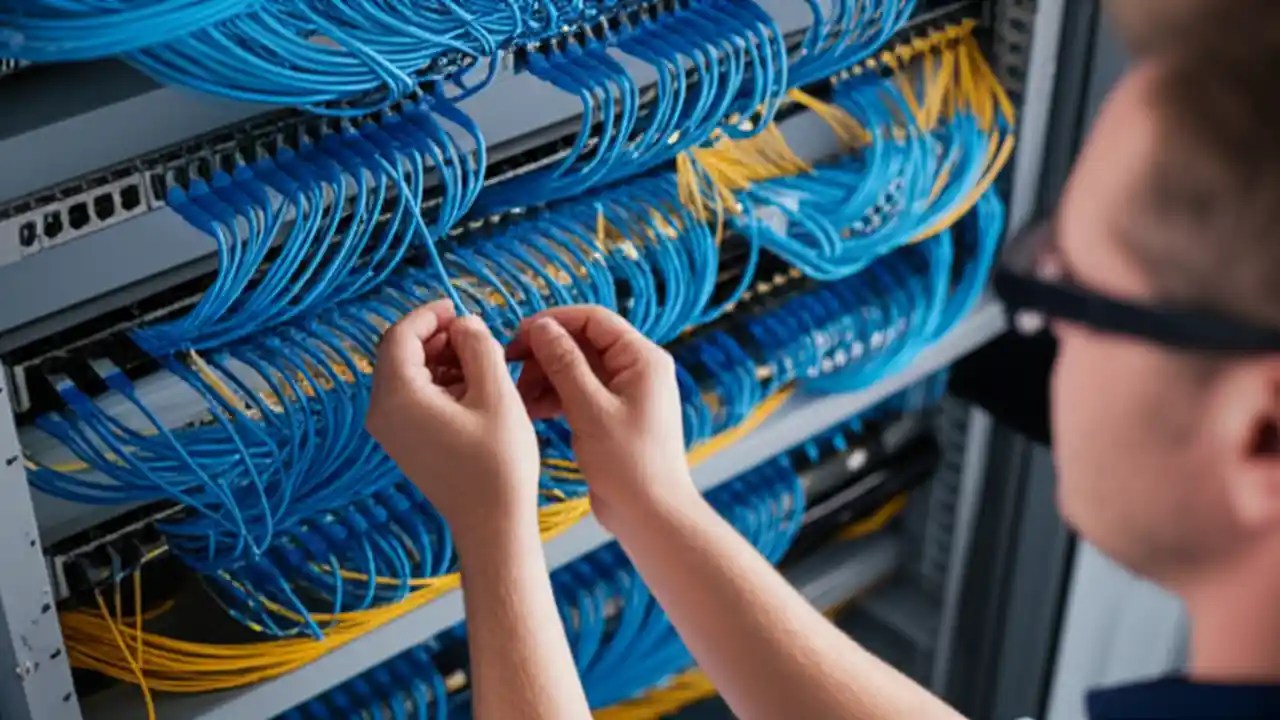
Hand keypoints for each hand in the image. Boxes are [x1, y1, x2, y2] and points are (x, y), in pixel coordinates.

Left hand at [366, 301, 539, 541]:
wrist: (493, 524)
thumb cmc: (498, 463)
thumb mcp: (496, 393)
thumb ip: (478, 346)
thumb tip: (465, 324)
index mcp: (398, 397)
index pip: (400, 336)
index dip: (428, 315)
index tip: (458, 307)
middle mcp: (383, 412)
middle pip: (399, 354)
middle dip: (435, 337)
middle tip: (474, 333)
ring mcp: (391, 430)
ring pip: (407, 375)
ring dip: (439, 359)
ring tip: (480, 360)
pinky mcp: (405, 442)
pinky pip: (413, 397)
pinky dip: (438, 382)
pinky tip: (472, 385)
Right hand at [506, 306, 697, 529]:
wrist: (650, 515)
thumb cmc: (629, 463)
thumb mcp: (590, 409)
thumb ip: (564, 363)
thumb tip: (541, 327)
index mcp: (642, 359)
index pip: (593, 320)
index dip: (553, 322)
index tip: (518, 335)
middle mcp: (637, 369)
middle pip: (583, 343)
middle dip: (545, 352)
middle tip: (510, 366)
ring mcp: (625, 393)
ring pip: (577, 369)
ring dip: (545, 376)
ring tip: (517, 395)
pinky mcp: (612, 415)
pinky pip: (579, 393)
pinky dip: (555, 397)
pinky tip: (530, 410)